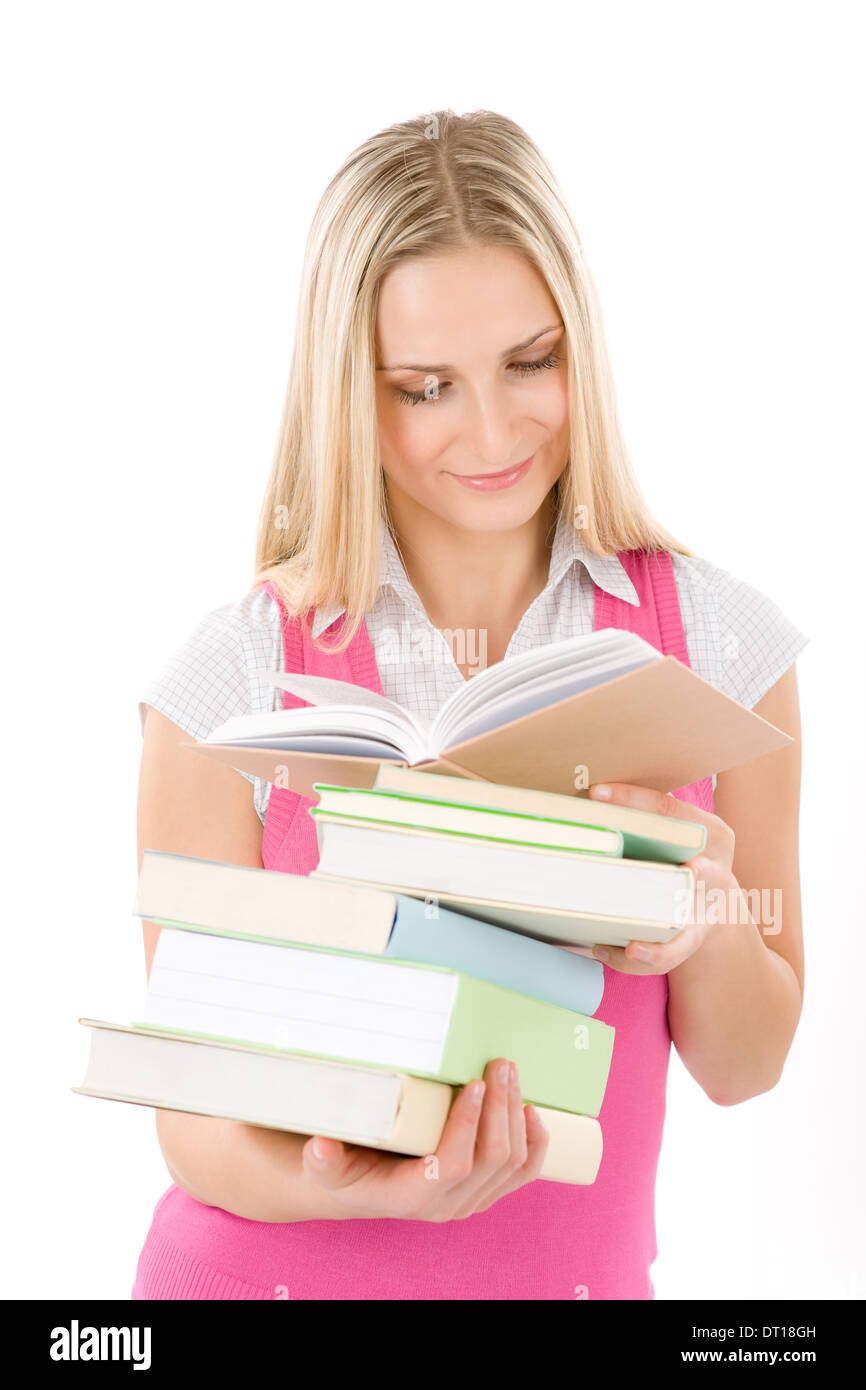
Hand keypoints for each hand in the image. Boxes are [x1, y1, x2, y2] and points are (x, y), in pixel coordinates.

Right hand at [300, 1057, 548, 1220]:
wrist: (363, 1187)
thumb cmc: (347, 1169)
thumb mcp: (327, 1167)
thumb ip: (322, 1160)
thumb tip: (321, 1145)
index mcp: (413, 1197)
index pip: (453, 1165)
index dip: (467, 1125)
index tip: (473, 1083)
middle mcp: (449, 1205)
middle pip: (491, 1158)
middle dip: (500, 1107)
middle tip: (499, 1064)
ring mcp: (472, 1200)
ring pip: (512, 1162)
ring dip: (515, 1113)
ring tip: (509, 1073)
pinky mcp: (487, 1191)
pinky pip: (524, 1173)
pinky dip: (535, 1141)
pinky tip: (531, 1111)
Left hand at [586, 781, 737, 974]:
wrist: (713, 900)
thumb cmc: (681, 854)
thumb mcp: (679, 830)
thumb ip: (650, 813)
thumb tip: (593, 793)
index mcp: (711, 834)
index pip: (673, 810)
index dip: (634, 799)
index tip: (597, 793)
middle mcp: (717, 870)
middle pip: (698, 867)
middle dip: (692, 870)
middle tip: (683, 871)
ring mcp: (708, 909)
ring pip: (687, 924)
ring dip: (662, 931)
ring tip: (634, 945)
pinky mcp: (694, 938)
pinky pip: (671, 952)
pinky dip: (645, 956)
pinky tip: (610, 950)